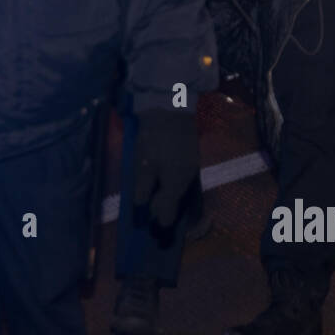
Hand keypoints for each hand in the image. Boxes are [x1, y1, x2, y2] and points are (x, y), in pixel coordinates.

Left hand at [132, 110, 200, 229]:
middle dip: (164, 209)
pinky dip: (172, 184)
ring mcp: (192, 168)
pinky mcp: (191, 157)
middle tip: (148, 211)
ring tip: (152, 195)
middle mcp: (188, 180)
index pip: (170, 215)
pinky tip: (161, 179)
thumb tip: (142, 210)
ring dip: (168, 196)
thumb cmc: (154, 138)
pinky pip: (182, 179)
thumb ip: (143, 190)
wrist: (170, 107)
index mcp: (176, 184)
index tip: (149, 227)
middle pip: (176, 203)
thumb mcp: (143, 165)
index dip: (159, 223)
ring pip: (180, 191)